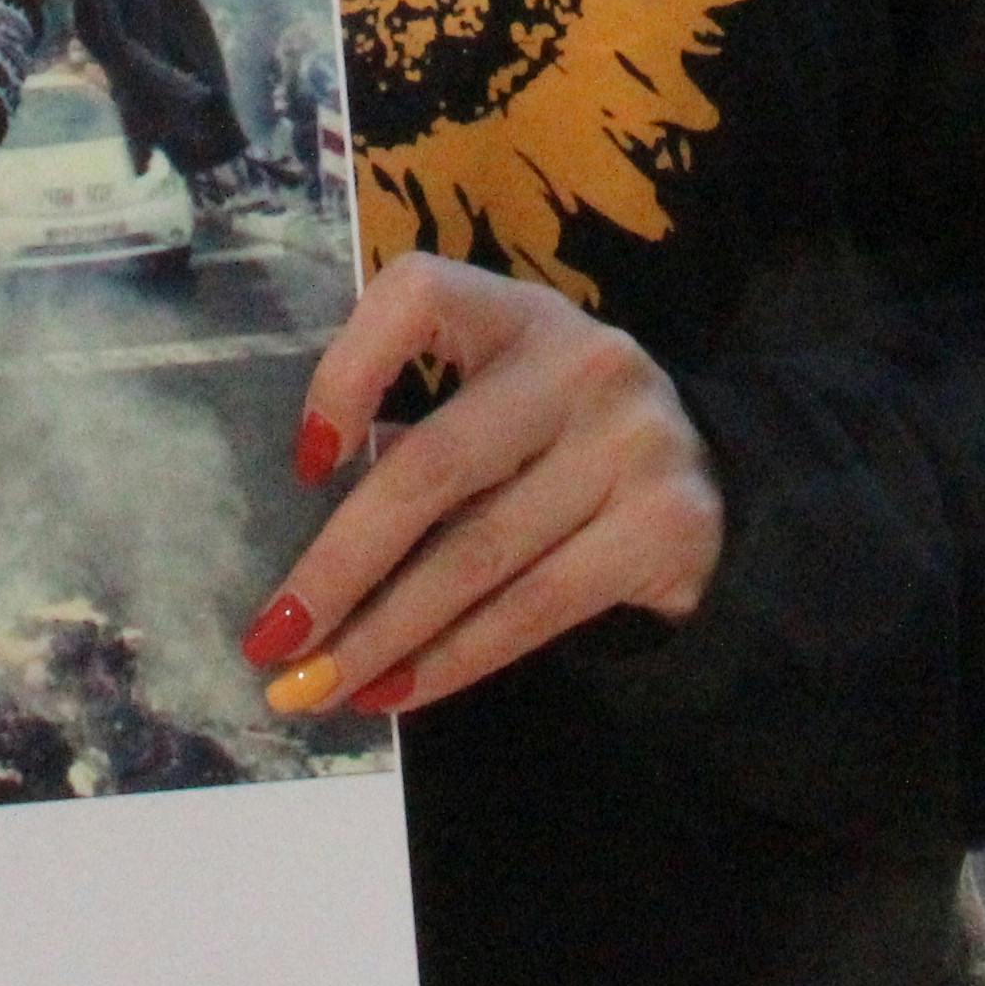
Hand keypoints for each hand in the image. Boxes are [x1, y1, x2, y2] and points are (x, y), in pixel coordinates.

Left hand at [249, 254, 722, 721]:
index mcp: (517, 314)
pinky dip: (451, 659)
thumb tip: (303, 558)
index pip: (418, 295)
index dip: (348, 370)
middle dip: (338, 565)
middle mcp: (581, 363)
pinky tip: (395, 690)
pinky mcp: (666, 525)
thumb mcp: (498, 409)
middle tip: (271, 637)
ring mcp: (632, 443)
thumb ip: (418, 447)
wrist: (713, 483)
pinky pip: (533, 609)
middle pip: (434, 466)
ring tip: (316, 687)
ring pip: (477, 557)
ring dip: (383, 634)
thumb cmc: (558, 444)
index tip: (305, 461)